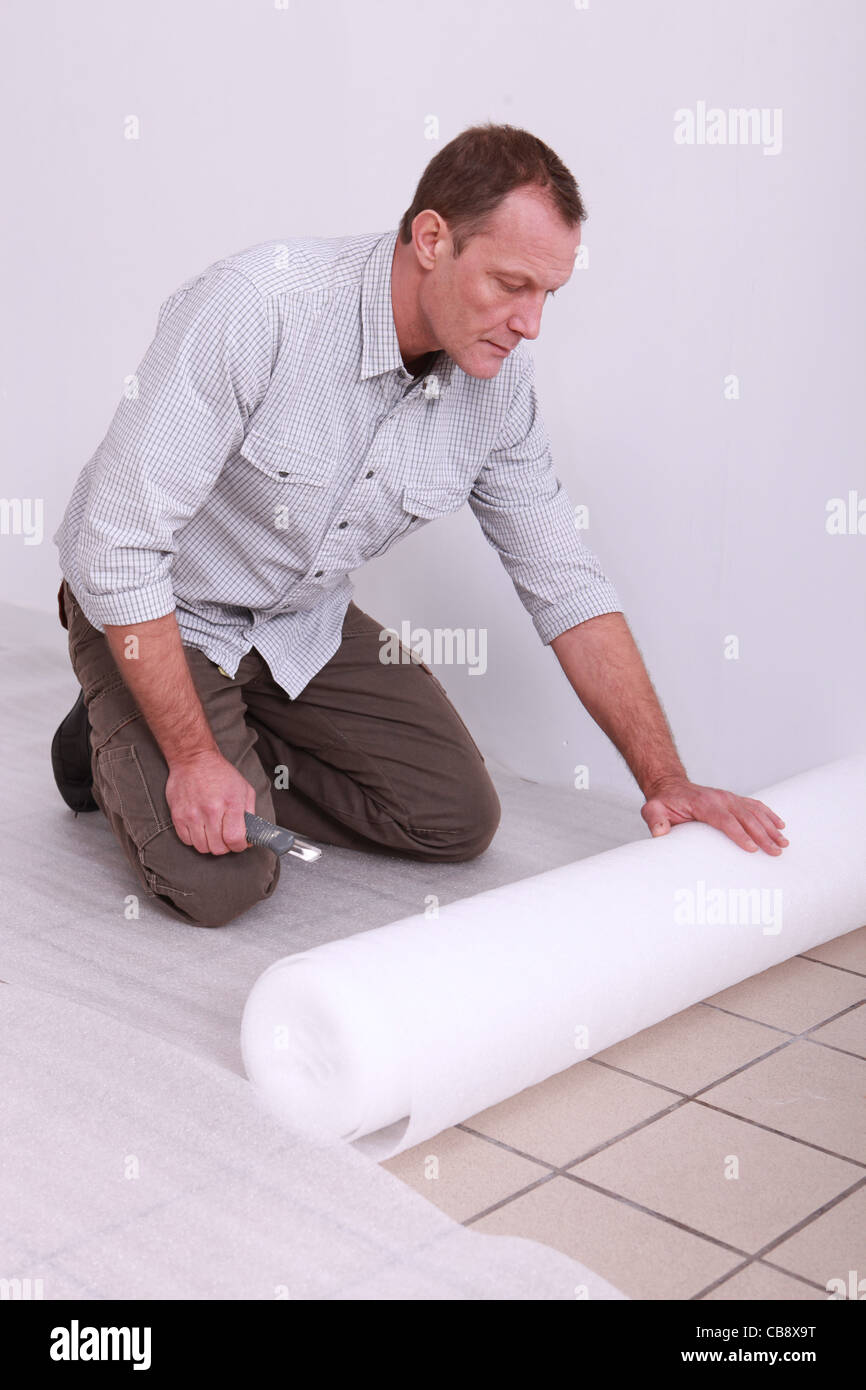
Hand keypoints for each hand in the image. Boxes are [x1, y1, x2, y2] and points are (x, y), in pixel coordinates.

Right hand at [165, 749, 257, 854]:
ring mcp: (192, 814)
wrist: (193, 759)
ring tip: (212, 833)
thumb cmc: (220, 773)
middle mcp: (211, 811)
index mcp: (230, 803)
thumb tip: (251, 836)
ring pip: (202, 847)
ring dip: (210, 844)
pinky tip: (200, 829)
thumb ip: (250, 813)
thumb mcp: (244, 789)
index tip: (239, 843)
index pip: (235, 839)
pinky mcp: (178, 816)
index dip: (239, 846)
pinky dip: (195, 840)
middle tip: (226, 838)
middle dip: (225, 846)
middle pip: (218, 848)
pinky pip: (187, 841)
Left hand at [641, 776, 788, 854]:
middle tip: (775, 852)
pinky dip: (769, 815)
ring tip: (783, 843)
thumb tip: (660, 833)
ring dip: (770, 827)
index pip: (725, 820)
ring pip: (754, 812)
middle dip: (763, 835)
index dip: (739, 834)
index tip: (751, 849)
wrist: (670, 786)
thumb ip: (655, 820)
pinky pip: (755, 806)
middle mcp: (720, 799)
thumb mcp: (652, 810)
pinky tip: (781, 825)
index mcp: (704, 804)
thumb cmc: (663, 802)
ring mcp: (729, 798)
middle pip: (746, 818)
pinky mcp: (733, 799)